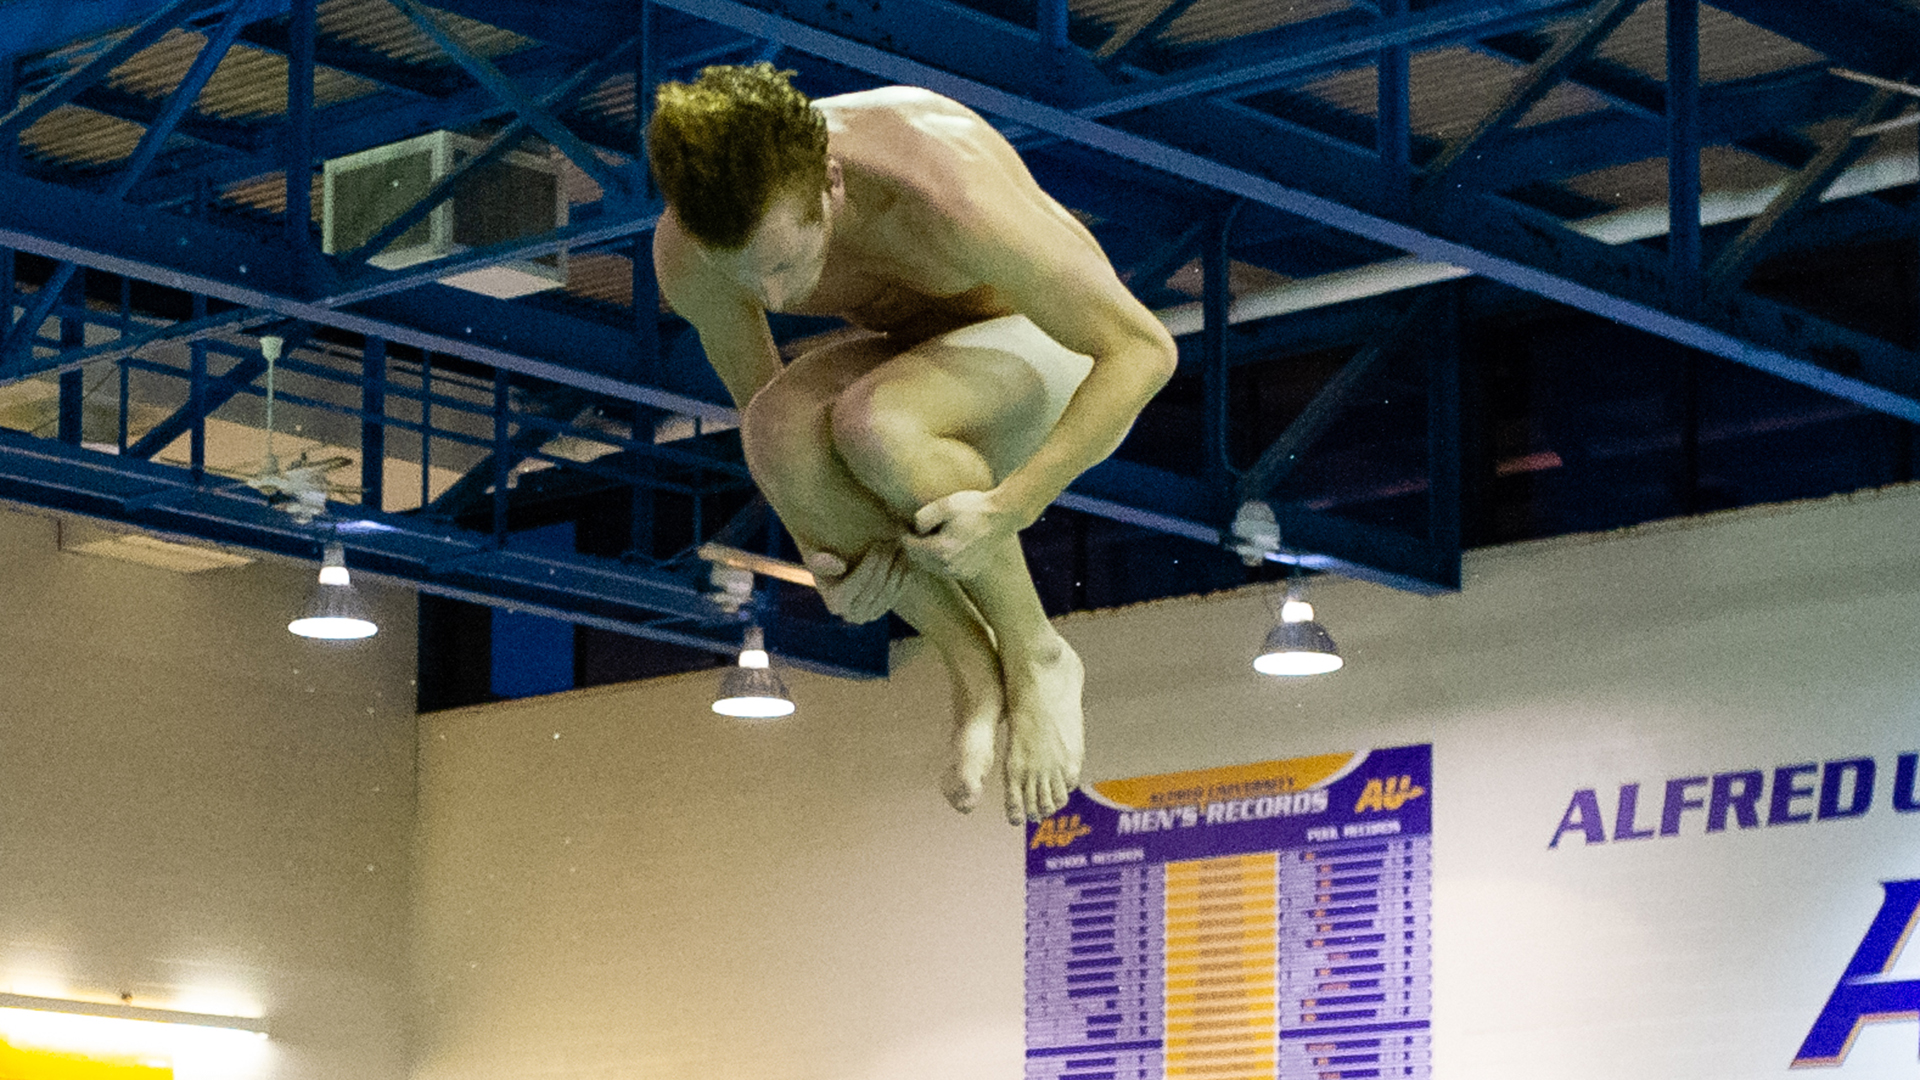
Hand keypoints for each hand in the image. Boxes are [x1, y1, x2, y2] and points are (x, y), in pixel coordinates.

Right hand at [803, 545, 907, 623]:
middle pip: (875, 586)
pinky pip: (897, 594)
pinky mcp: (881, 612)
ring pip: (888, 591)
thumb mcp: (816, 557)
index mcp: (835, 603)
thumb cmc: (825, 559)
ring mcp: (869, 616)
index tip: (880, 542)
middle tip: (892, 541)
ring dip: (897, 567)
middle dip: (886, 562)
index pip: (858, 582)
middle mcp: (852, 615)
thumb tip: (840, 566)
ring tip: (899, 546)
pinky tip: (903, 558)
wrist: (837, 573)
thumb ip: (821, 561)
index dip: (872, 562)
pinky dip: (902, 575)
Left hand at [903, 489, 1018, 580]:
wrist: (1003, 516)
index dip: (904, 533)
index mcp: (941, 550)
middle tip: (918, 528)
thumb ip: (923, 517)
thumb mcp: (944, 504)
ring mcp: (960, 572)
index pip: (910, 547)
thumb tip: (915, 530)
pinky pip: (945, 569)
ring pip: (931, 566)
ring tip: (934, 534)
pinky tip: (948, 542)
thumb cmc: (974, 508)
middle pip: (918, 559)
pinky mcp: (968, 573)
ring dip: (927, 553)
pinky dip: (941, 558)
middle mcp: (949, 566)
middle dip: (915, 545)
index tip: (905, 524)